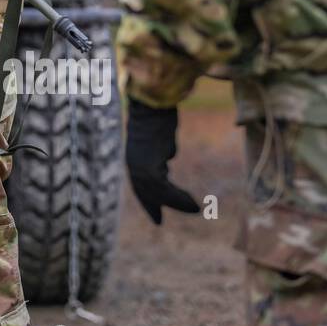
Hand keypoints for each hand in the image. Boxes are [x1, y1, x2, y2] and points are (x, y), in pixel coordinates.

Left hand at [126, 97, 199, 224]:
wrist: (153, 103)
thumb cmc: (156, 115)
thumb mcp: (156, 136)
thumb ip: (158, 149)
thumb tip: (166, 158)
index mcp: (133, 157)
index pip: (139, 185)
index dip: (146, 201)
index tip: (155, 216)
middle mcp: (133, 163)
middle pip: (144, 191)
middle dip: (153, 206)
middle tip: (159, 221)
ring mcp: (139, 164)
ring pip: (155, 192)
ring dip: (175, 204)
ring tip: (193, 209)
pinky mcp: (149, 164)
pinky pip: (163, 188)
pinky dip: (177, 198)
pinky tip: (192, 202)